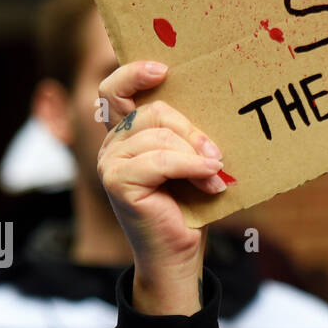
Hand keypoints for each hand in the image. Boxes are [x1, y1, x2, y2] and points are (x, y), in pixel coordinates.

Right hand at [97, 61, 225, 312]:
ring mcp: (110, 163)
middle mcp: (112, 146)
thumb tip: (212, 101)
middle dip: (190, 129)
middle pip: (152, 111)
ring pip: (158, 135)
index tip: (163, 69)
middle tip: (216, 154)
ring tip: (216, 174)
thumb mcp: (191, 163)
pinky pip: (160, 159)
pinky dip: (190, 167)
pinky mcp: (117, 182)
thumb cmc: (190, 209)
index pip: (114, 90)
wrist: (180, 257)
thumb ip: (187, 135)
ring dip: (195, 154)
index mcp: (126, 136)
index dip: (133, 73)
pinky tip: (210, 183)